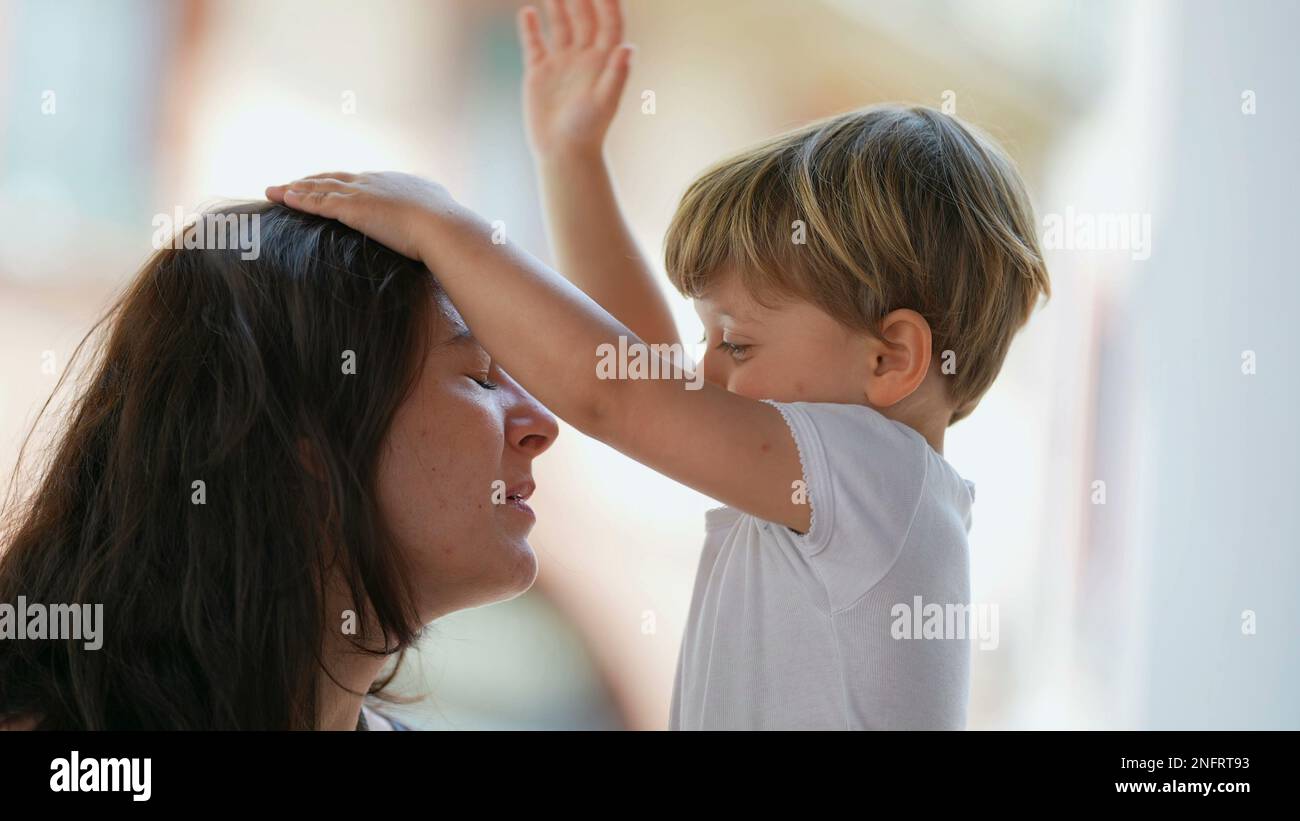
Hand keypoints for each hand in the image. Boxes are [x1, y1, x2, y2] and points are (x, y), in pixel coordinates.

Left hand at [265, 172, 465, 264]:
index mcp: (395, 183)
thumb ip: (434, 215)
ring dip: (295, 188)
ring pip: (319, 187)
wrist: (444, 228)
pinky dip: (297, 199)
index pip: (361, 181)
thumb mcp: (441, 215)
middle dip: (312, 181)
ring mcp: (362, 193)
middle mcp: (374, 182)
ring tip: (276, 190)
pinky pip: (316, 201)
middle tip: (293, 184)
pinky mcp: (351, 208)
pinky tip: (281, 198)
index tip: (329, 185)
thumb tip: (445, 222)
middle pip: (335, 178)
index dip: (342, 183)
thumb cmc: (448, 228)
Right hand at [518, 0, 632, 157]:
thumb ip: (616, 74)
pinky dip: (531, 27)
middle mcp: (584, 58)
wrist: (563, 152)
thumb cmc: (588, 130)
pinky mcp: (540, 72)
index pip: (609, 23)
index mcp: (604, 62)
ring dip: (557, 4)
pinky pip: (535, 44)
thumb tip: (628, 48)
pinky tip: (527, 12)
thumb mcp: (605, 102)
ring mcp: (561, 63)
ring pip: (560, 24)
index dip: (608, 2)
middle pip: (584, 17)